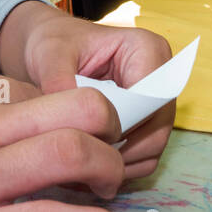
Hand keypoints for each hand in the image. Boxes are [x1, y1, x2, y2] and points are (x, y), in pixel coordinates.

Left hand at [0, 5, 174, 178]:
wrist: (51, 52)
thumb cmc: (54, 44)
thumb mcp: (49, 54)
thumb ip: (57, 80)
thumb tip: (70, 117)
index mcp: (147, 49)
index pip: (151, 100)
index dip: (122, 125)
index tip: (87, 138)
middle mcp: (162, 76)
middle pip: (157, 130)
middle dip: (119, 149)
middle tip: (80, 159)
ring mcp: (157, 104)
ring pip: (152, 149)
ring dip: (118, 163)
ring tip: (79, 164)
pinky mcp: (148, 125)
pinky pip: (143, 159)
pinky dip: (118, 167)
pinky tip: (87, 164)